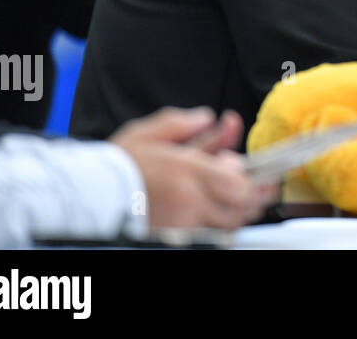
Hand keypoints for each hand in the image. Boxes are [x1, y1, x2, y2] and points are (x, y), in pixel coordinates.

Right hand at [109, 107, 276, 229]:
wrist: (88, 196)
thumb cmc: (117, 165)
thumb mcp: (149, 132)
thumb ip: (183, 123)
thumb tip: (211, 117)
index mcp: (188, 170)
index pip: (241, 185)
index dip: (259, 183)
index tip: (268, 179)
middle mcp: (189, 200)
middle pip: (240, 209)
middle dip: (252, 199)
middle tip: (257, 190)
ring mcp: (182, 224)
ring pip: (226, 226)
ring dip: (236, 213)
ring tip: (232, 200)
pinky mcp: (173, 238)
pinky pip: (208, 237)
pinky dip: (217, 228)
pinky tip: (212, 215)